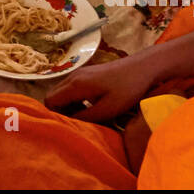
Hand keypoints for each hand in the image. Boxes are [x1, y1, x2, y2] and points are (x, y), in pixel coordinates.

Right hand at [45, 48, 160, 120]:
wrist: (143, 67)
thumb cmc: (127, 89)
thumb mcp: (108, 109)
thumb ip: (86, 118)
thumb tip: (69, 123)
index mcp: (76, 84)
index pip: (50, 100)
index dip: (55, 115)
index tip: (69, 125)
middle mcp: (74, 76)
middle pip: (53, 95)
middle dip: (61, 111)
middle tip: (77, 123)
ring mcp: (80, 73)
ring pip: (63, 92)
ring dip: (69, 106)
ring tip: (86, 117)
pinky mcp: (88, 74)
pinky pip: (72, 88)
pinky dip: (75, 100)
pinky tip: (92, 107)